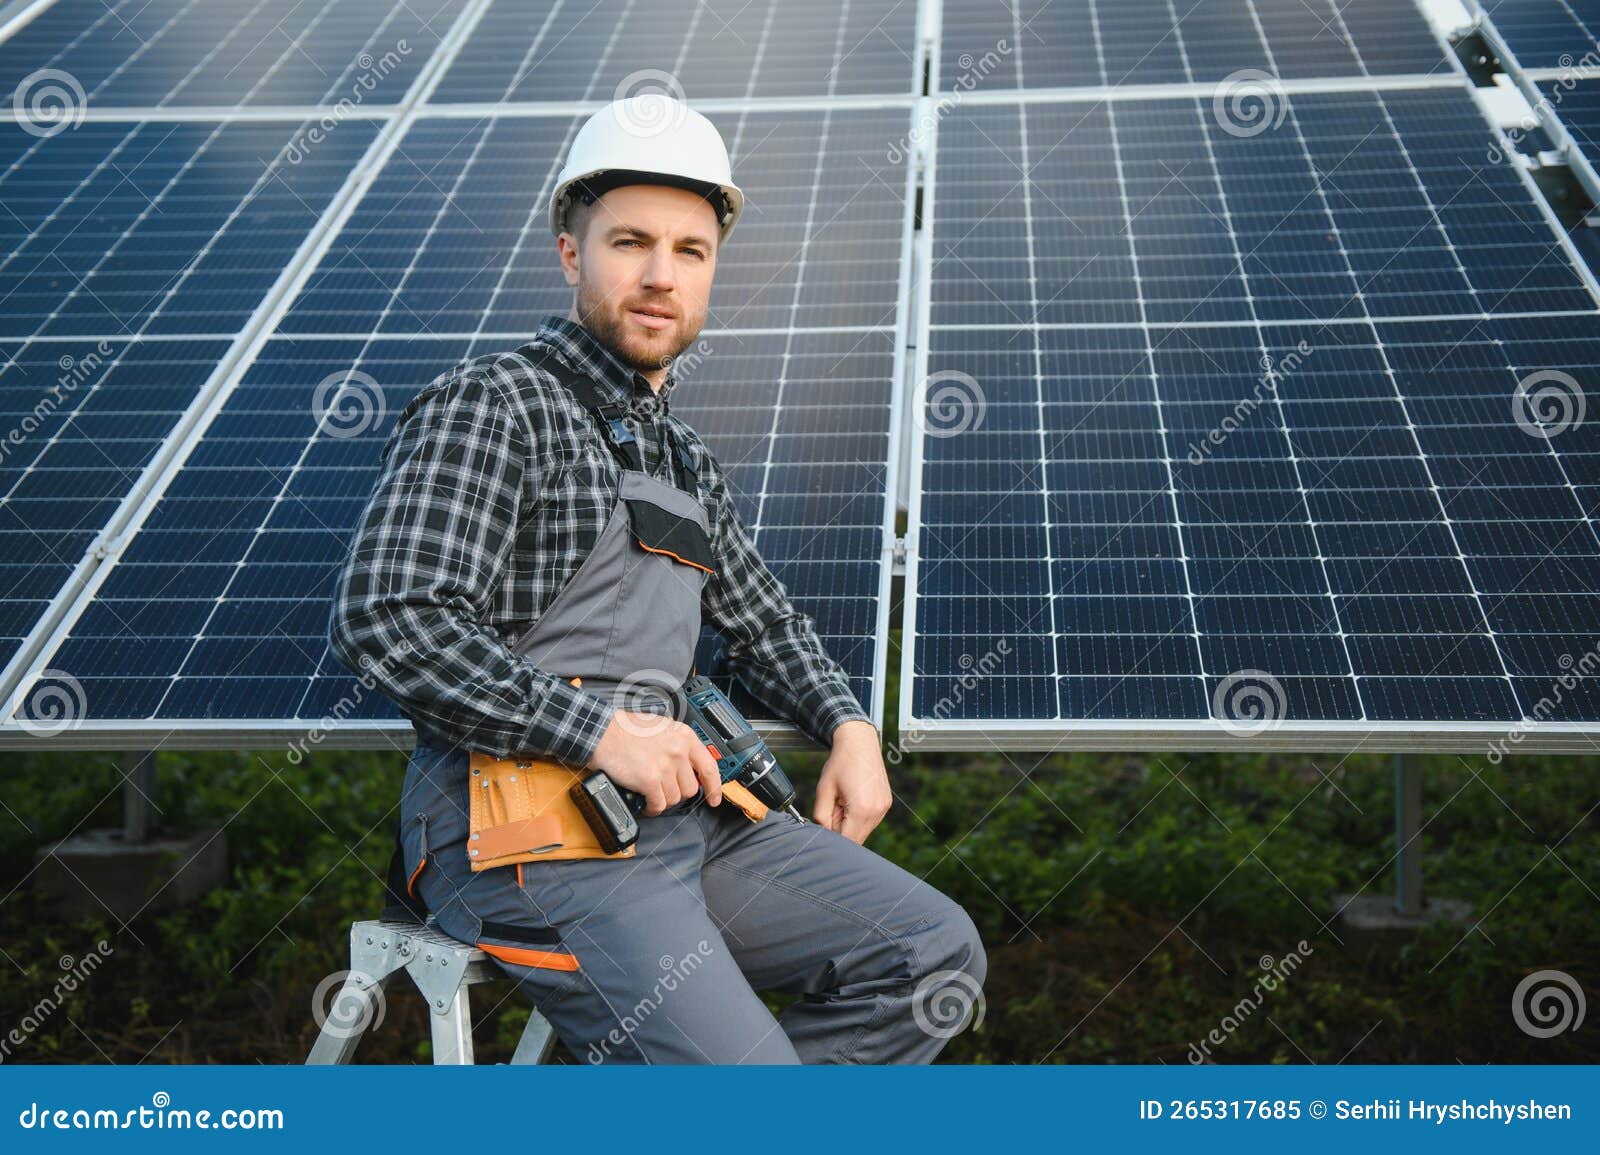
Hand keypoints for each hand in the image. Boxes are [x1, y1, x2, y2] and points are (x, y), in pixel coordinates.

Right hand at [587, 711, 721, 815]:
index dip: (714, 787)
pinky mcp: (650, 780)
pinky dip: (652, 808)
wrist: (602, 732)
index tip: (714, 798)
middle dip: (677, 792)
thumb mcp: (661, 727)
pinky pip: (659, 804)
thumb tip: (687, 765)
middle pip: (690, 788)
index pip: (709, 767)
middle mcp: (678, 751)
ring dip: (662, 800)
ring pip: (674, 798)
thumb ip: (677, 744)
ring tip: (651, 793)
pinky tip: (646, 803)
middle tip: (664, 789)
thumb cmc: (626, 730)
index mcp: (684, 737)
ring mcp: (665, 766)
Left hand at [812, 720, 890, 842]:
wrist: (859, 742)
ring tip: (845, 800)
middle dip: (842, 830)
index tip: (825, 825)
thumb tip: (823, 833)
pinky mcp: (886, 804)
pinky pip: (871, 821)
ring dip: (851, 823)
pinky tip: (854, 798)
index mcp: (861, 809)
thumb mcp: (823, 790)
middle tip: (834, 808)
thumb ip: (821, 817)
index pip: (847, 841)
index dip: (832, 837)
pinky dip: (860, 816)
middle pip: (856, 839)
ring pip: (864, 831)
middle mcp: (876, 811)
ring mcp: (884, 808)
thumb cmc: (841, 763)